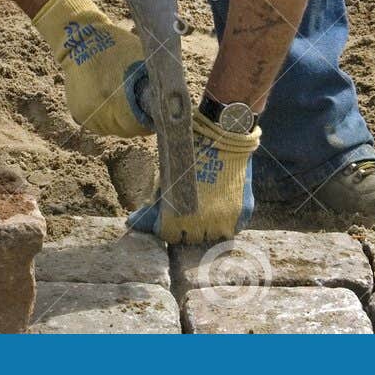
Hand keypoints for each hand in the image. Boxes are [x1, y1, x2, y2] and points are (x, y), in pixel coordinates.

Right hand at [31, 0, 152, 136]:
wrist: (81, 41)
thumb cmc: (118, 47)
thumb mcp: (142, 58)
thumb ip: (155, 82)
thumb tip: (172, 103)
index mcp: (115, 95)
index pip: (137, 125)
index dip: (148, 122)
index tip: (153, 114)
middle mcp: (98, 108)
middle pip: (125, 130)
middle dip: (135, 122)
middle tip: (140, 106)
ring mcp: (86, 112)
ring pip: (112, 130)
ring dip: (120, 121)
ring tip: (123, 101)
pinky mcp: (77, 112)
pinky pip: (99, 125)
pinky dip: (106, 117)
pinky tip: (110, 100)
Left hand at [128, 111, 258, 243]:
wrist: (221, 135)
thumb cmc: (188, 157)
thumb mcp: (165, 181)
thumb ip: (151, 208)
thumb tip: (131, 224)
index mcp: (177, 219)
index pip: (170, 237)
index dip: (169, 227)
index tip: (172, 216)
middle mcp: (201, 225)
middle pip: (193, 239)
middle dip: (189, 227)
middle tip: (190, 210)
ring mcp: (224, 220)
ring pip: (214, 236)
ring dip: (209, 225)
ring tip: (207, 207)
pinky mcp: (243, 213)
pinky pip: (234, 227)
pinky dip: (229, 220)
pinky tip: (222, 205)